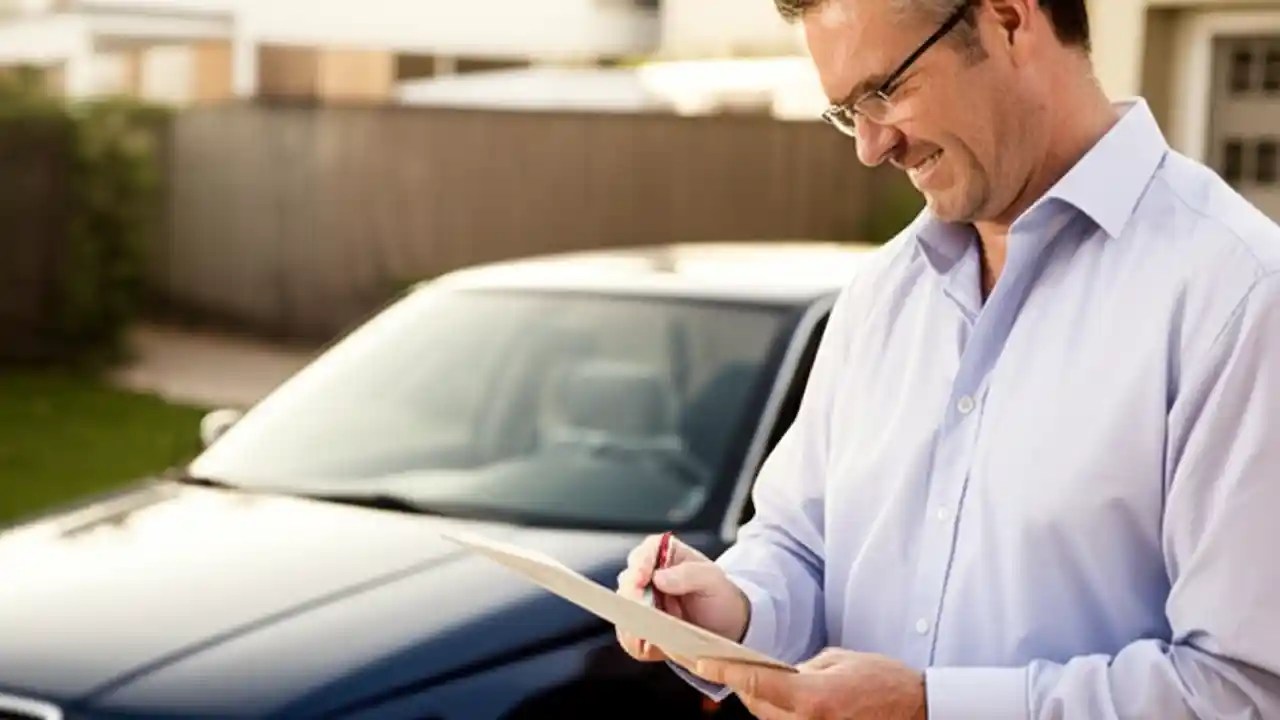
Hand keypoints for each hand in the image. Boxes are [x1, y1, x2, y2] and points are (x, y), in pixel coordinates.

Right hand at [614, 533, 749, 667]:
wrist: (727, 628)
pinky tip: (652, 646)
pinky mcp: (641, 627)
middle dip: (632, 597)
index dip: (639, 565)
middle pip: (627, 581)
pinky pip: (628, 636)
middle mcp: (649, 576)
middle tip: (643, 611)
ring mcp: (642, 602)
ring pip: (622, 610)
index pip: (644, 553)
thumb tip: (659, 577)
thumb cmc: (720, 597)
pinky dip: (636, 642)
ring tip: (650, 633)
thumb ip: (689, 574)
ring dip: (632, 623)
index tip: (641, 580)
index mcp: (666, 555)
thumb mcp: (713, 580)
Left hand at [695, 648, 926, 719]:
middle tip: (729, 664)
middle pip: (757, 706)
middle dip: (743, 685)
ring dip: (763, 701)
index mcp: (812, 697)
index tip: (701, 663)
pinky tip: (785, 698)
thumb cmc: (884, 681)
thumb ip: (803, 667)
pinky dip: (782, 712)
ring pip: (771, 719)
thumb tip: (780, 672)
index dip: (724, 673)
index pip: (755, 684)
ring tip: (759, 680)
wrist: (918, 710)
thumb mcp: (839, 660)